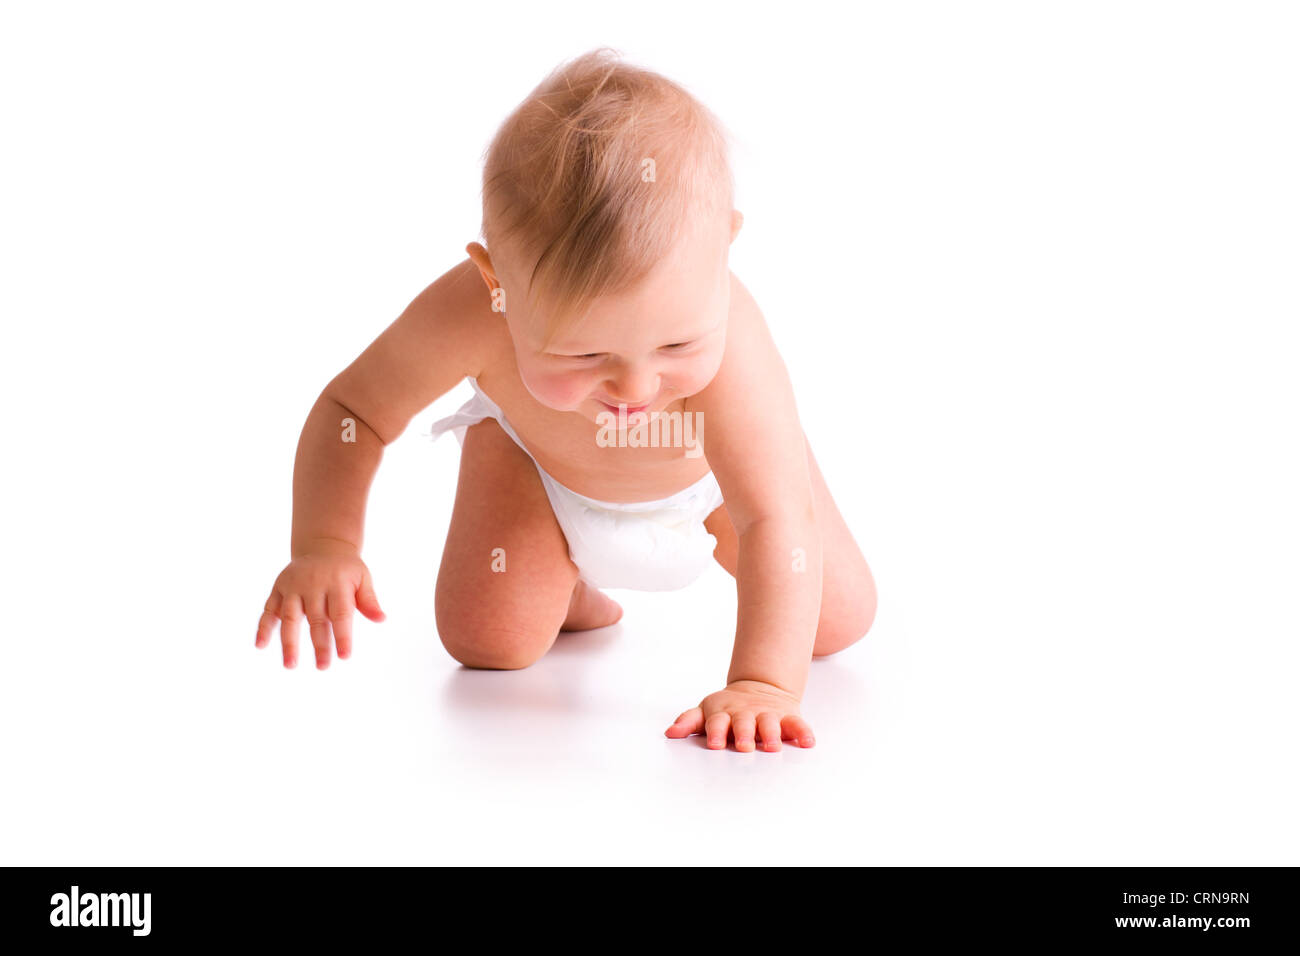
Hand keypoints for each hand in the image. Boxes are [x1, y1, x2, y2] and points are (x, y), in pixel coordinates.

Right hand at [255, 541, 384, 669]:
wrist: (323, 546)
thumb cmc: (346, 570)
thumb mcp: (362, 578)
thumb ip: (369, 600)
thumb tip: (381, 619)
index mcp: (337, 583)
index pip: (341, 614)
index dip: (342, 635)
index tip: (344, 656)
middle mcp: (314, 585)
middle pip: (316, 619)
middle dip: (320, 644)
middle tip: (323, 667)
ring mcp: (294, 587)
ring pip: (290, 617)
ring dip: (289, 642)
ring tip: (290, 665)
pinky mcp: (279, 588)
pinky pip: (269, 609)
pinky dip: (263, 627)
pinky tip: (260, 645)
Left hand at [664, 680, 814, 750]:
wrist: (759, 687)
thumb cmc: (728, 708)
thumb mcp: (706, 710)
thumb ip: (689, 721)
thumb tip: (670, 733)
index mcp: (724, 713)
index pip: (718, 722)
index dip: (717, 732)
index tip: (715, 744)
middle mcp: (746, 714)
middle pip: (744, 723)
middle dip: (744, 734)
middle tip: (744, 746)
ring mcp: (767, 714)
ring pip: (770, 723)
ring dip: (771, 734)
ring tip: (772, 746)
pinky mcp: (787, 716)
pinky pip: (797, 724)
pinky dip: (803, 731)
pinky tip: (807, 742)